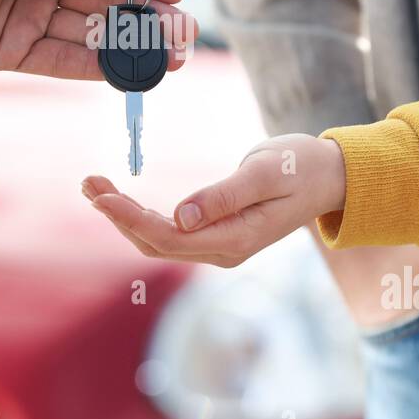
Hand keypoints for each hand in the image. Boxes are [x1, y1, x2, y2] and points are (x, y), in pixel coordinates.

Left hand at [0, 0, 196, 79]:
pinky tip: (133, 70)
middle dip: (151, 19)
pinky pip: (65, 61)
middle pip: (112, 3)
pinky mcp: (17, 51)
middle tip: (186, 33)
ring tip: (173, 55)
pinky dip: (99, 67)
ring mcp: (36, 17)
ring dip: (134, 46)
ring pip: (95, 35)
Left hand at [83, 134, 345, 266]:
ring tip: (95, 186)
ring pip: (159, 240)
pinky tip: (121, 200)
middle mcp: (223, 251)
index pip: (167, 236)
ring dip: (125, 216)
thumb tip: (180, 217)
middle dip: (118, 215)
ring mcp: (220, 246)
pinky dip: (142, 216)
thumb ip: (223, 196)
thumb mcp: (265, 173)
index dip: (129, 218)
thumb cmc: (301, 167)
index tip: (100, 194)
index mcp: (234, 239)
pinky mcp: (218, 234)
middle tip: (88, 182)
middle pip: (155, 242)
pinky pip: (170, 233)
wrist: (330, 176)